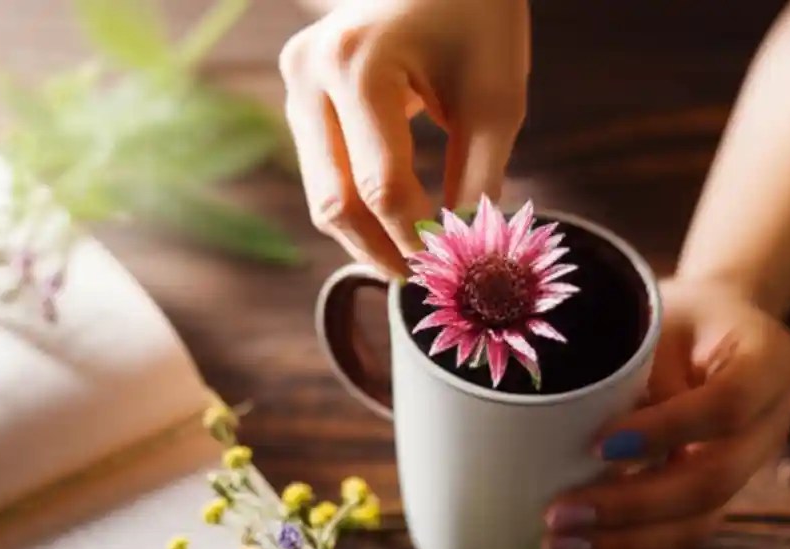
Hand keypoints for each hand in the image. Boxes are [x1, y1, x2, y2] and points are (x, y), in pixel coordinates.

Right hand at [279, 0, 530, 275]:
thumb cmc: (478, 19)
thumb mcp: (495, 100)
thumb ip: (479, 180)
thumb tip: (466, 257)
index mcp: (359, 64)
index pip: (383, 185)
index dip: (416, 238)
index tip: (449, 270)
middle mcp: (310, 72)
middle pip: (336, 199)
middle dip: (379, 249)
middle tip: (420, 281)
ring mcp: (294, 80)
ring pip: (322, 192)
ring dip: (364, 234)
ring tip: (409, 259)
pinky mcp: (296, 89)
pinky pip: (322, 168)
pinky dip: (356, 202)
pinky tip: (390, 225)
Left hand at [543, 279, 789, 548]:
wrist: (716, 322)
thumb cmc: (676, 311)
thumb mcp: (656, 312)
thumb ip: (632, 364)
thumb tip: (569, 426)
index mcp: (769, 359)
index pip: (729, 404)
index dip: (666, 430)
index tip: (600, 444)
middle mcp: (773, 419)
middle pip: (715, 478)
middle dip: (634, 503)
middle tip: (560, 512)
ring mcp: (753, 461)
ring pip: (702, 518)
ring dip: (627, 537)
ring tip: (560, 540)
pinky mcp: (725, 489)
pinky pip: (686, 529)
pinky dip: (633, 541)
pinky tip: (582, 544)